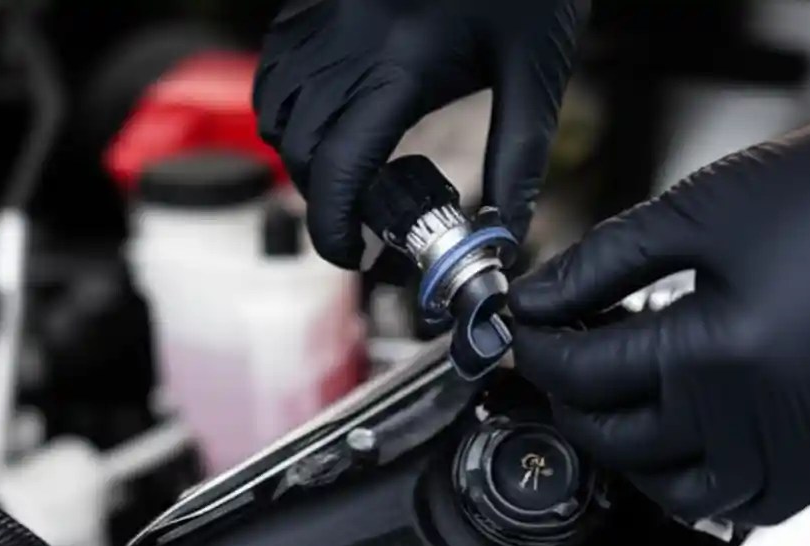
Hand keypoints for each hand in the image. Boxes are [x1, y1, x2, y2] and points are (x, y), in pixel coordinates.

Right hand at [254, 0, 587, 270]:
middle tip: (366, 222)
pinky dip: (286, 107)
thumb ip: (518, 162)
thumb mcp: (535, 78)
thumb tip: (504, 236)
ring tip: (351, 173)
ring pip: (275, 111)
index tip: (354, 257)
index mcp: (402, 67)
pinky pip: (274, 66)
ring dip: (301, 156)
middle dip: (323, 200)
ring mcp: (323, 15)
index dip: (333, 229)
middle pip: (299, 150)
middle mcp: (348, 42)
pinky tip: (328, 119)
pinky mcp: (315, 0)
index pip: (337, 170)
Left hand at [510, 59, 809, 525]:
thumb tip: (541, 295)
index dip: (540, 347)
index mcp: (718, 353)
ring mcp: (798, 449)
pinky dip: (698, 487)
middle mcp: (756, 420)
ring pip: (677, 494)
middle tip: (560, 354)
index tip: (524, 325)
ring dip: (627, 454)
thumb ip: (604, 262)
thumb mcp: (701, 210)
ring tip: (614, 398)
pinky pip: (746, 508)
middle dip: (570, 398)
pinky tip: (682, 439)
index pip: (586, 375)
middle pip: (618, 440)